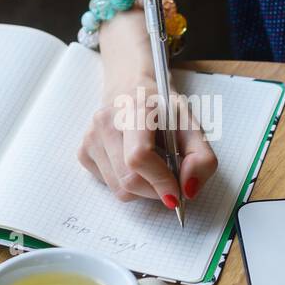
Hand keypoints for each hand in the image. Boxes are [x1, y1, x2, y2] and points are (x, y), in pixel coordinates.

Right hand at [78, 71, 217, 208]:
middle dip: (154, 190)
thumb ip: (201, 158)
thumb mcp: (192, 125)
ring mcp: (91, 137)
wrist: (132, 90)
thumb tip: (188, 190)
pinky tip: (132, 163)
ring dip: (142, 189)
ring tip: (151, 166)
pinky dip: (126, 183)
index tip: (176, 194)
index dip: (160, 182)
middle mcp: (106, 120)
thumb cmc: (162, 110)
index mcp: (135, 108)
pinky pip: (109, 186)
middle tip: (169, 181)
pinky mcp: (83, 152)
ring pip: (118, 189)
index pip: (139, 157)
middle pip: (129, 180)